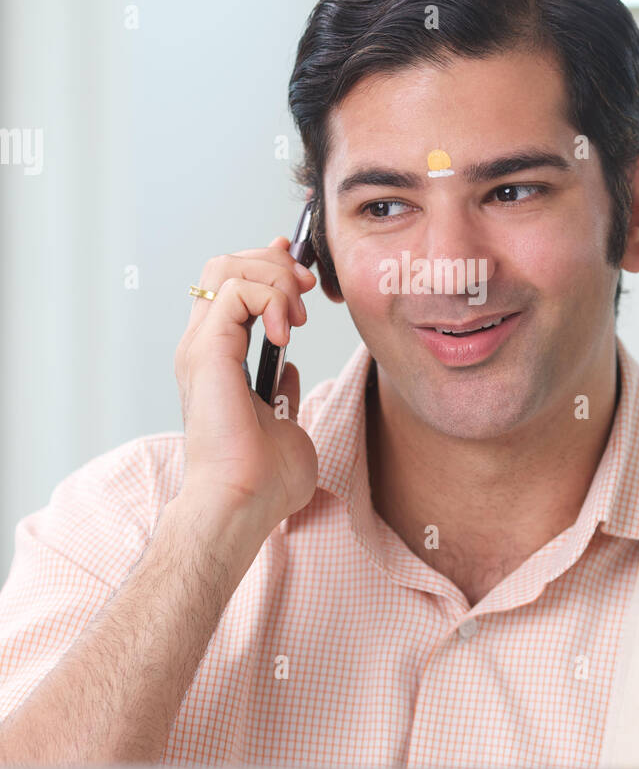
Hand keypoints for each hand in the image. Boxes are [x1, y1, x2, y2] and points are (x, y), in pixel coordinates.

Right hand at [174, 236, 318, 536]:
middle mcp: (203, 346)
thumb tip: (287, 365)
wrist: (244, 504)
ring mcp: (201, 347)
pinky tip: (286, 331)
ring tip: (296, 316)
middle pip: (225, 265)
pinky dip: (269, 299)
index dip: (267, 267)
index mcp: (217, 359)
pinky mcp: (208, 352)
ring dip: (273, 278)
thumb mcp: (286, 421)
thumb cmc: (263, 480)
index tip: (303, 275)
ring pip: (225, 268)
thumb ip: (283, 388)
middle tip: (306, 292)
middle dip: (274, 264)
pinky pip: (235, 292)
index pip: (230, 286)